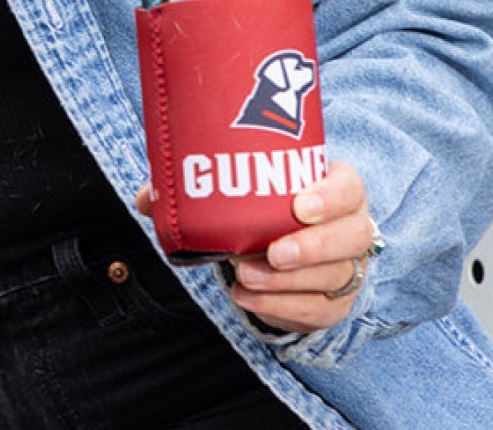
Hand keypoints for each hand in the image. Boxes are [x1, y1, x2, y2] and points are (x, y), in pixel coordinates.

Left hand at [136, 162, 377, 332]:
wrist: (285, 247)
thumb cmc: (263, 206)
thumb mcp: (243, 191)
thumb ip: (196, 188)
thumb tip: (146, 199)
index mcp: (335, 187)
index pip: (349, 187)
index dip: (330, 197)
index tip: (299, 205)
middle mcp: (350, 227)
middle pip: (350, 237)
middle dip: (311, 246)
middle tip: (272, 251)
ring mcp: (348, 267)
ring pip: (334, 277)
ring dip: (288, 281)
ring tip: (246, 276)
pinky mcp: (336, 302)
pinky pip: (319, 310)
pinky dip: (281, 307)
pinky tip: (247, 298)